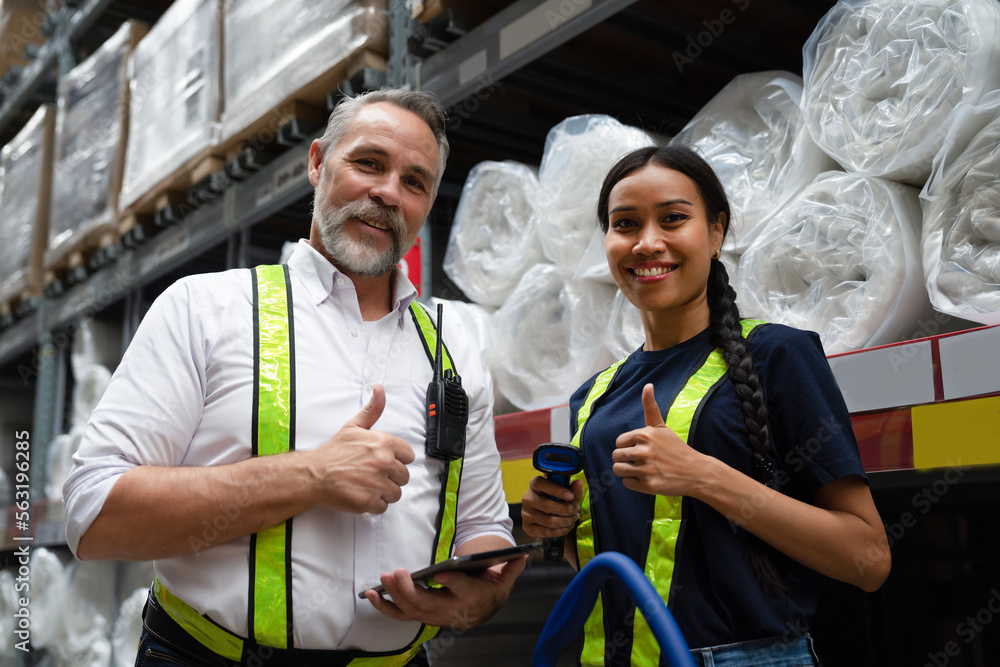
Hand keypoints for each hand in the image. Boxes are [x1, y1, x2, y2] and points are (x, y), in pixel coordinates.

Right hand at [308, 384, 414, 513]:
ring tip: (367, 485)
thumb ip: (372, 410)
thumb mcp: (354, 426)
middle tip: (372, 474)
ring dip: (383, 492)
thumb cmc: (334, 452)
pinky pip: (383, 506)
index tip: (384, 461)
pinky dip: (374, 504)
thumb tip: (379, 389)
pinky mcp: (369, 501)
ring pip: (396, 493)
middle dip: (390, 477)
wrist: (314, 474)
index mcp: (384, 443)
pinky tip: (362, 495)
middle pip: (403, 476)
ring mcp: (377, 483)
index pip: (409, 456)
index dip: (396, 460)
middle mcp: (384, 462)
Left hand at [364, 556, 527, 628]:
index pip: (462, 590)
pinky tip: (371, 594)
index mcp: (471, 597)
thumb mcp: (503, 578)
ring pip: (411, 611)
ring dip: (394, 597)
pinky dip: (384, 607)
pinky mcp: (420, 615)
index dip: (451, 583)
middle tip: (396, 573)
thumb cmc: (488, 588)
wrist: (480, 609)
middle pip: (428, 604)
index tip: (439, 573)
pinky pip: (400, 615)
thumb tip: (522, 554)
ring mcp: (433, 615)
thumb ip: (511, 567)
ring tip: (381, 581)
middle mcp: (450, 610)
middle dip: (410, 590)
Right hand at [520, 477, 582, 539]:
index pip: (540, 483)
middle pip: (548, 506)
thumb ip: (573, 489)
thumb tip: (578, 483)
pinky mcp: (528, 527)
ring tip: (574, 518)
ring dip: (566, 521)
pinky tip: (567, 526)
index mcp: (534, 485)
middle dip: (567, 510)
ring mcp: (526, 514)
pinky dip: (561, 531)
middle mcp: (527, 498)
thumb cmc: (556, 499)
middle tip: (576, 510)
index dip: (556, 490)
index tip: (571, 496)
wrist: (545, 514)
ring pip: (549, 521)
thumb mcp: (565, 493)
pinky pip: (547, 532)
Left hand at [612, 383, 708, 496]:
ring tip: (642, 470)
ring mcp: (645, 469)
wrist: (696, 471)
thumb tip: (648, 385)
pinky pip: (626, 483)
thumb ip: (650, 407)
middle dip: (626, 459)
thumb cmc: (676, 448)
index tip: (641, 449)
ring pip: (618, 470)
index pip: (619, 442)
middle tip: (642, 461)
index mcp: (644, 435)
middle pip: (616, 456)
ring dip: (627, 471)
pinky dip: (634, 483)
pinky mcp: (648, 485)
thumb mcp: (662, 426)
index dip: (628, 446)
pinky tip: (647, 478)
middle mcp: (643, 451)